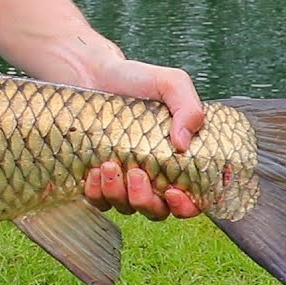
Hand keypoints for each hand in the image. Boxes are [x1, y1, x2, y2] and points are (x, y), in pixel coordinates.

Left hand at [84, 59, 204, 220]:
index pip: (191, 201)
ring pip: (126, 207)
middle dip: (146, 201)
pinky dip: (96, 193)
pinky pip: (98, 201)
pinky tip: (94, 170)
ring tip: (109, 164)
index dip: (186, 207)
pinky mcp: (98, 178)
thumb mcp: (170, 83)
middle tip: (137, 173)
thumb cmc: (135, 79)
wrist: (94, 73)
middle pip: (157, 211)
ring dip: (118, 193)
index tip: (174, 193)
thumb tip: (182, 143)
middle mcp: (153, 176)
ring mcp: (124, 180)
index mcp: (178, 161)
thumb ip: (188, 107)